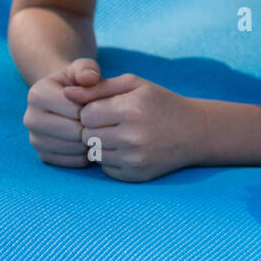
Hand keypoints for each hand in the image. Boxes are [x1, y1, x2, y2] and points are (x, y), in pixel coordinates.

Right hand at [23, 57, 100, 168]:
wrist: (64, 100)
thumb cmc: (77, 83)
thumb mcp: (82, 68)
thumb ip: (87, 68)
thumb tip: (89, 78)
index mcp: (37, 94)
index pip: (75, 110)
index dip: (94, 108)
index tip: (99, 104)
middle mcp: (30, 118)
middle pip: (74, 131)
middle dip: (93, 126)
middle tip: (101, 119)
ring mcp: (34, 139)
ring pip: (74, 148)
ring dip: (91, 141)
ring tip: (96, 129)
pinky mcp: (42, 155)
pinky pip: (71, 162)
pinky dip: (85, 155)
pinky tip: (89, 141)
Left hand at [63, 73, 206, 181]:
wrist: (194, 132)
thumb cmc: (160, 102)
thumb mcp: (134, 85)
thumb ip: (98, 87)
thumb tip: (66, 93)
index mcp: (131, 109)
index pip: (86, 113)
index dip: (92, 109)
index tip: (106, 108)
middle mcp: (132, 136)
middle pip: (87, 134)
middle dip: (94, 127)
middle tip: (113, 122)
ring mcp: (134, 159)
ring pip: (94, 152)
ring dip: (102, 144)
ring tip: (121, 134)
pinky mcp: (136, 175)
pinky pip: (106, 168)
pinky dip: (111, 159)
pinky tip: (128, 149)